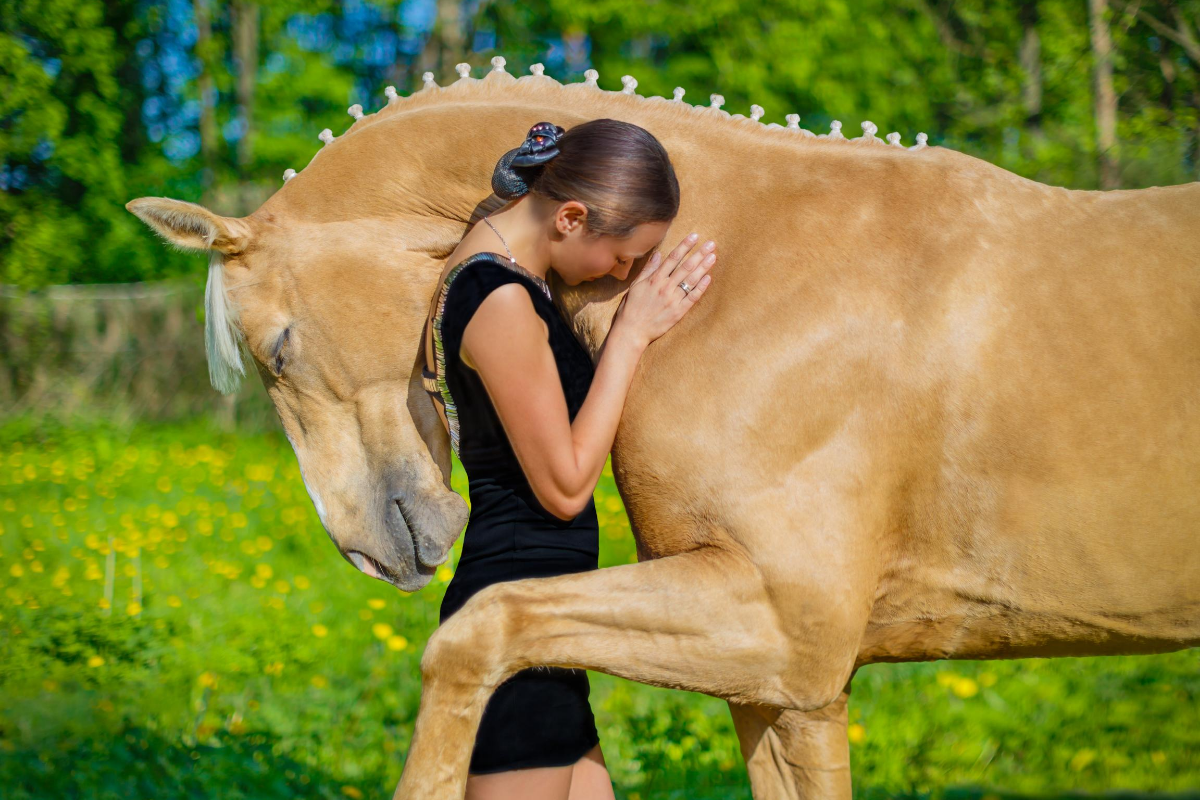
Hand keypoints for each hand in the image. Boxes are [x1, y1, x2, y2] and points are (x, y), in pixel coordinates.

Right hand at [615, 232, 715, 349]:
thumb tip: (658, 254)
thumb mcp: (635, 285)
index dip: (685, 246)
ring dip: (703, 267)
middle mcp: (665, 287)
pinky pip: (692, 298)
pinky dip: (701, 288)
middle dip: (699, 254)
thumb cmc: (631, 308)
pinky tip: (709, 278)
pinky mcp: (678, 312)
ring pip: (691, 280)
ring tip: (713, 257)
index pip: (673, 258)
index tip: (695, 236)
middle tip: (711, 244)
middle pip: (685, 267)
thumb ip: (648, 269)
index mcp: (655, 279)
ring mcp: (673, 300)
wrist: (631, 331)